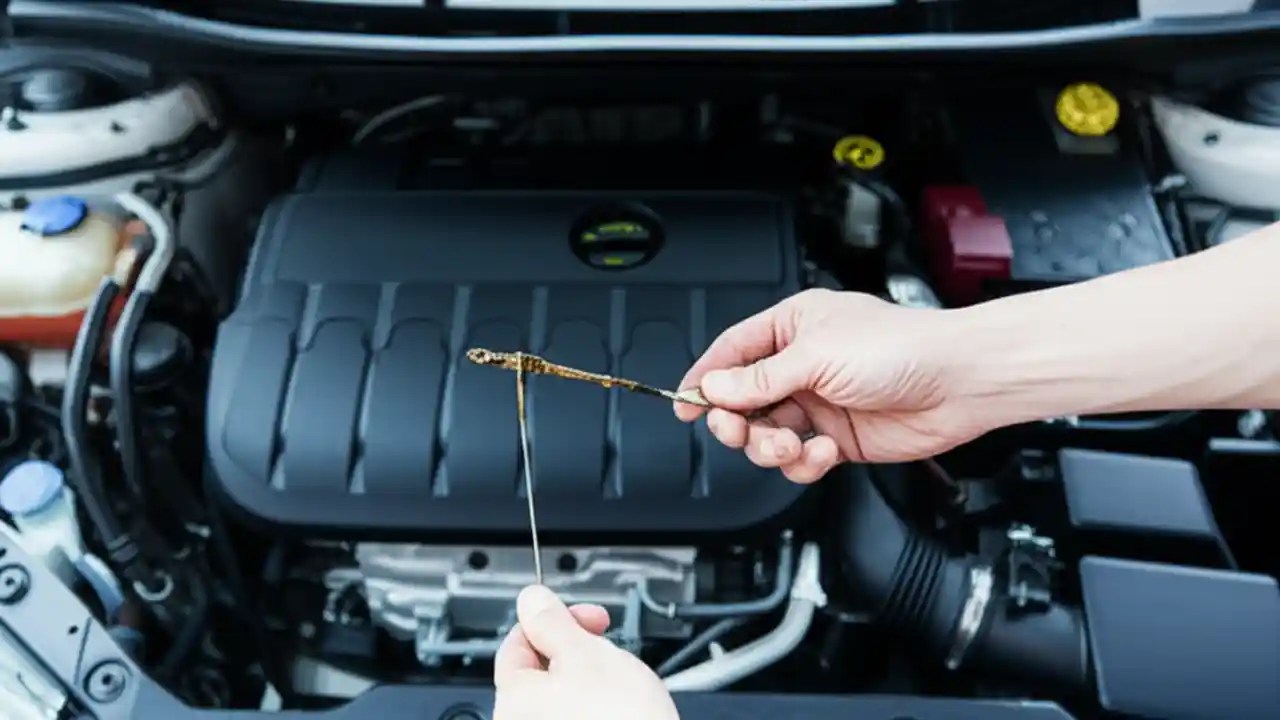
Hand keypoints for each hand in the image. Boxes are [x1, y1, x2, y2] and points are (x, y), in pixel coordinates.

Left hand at [493, 585, 679, 719]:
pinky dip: (599, 709)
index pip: (517, 641)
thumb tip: (530, 599)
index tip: (584, 617)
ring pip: (565, 695)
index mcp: (513, 699)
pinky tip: (623, 709)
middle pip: (542, 670)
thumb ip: (552, 622)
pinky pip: (580, 717)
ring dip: (592, 681)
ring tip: (622, 685)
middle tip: (607, 647)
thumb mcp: (586, 654)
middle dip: (577, 651)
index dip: (553, 620)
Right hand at [676, 288, 992, 480]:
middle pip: (743, 400)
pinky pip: (799, 459)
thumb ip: (761, 378)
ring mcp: (820, 403)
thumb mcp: (817, 356)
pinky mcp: (838, 438)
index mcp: (793, 327)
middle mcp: (803, 365)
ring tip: (789, 445)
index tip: (685, 404)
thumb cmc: (904, 348)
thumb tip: (716, 386)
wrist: (959, 382)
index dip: (705, 379)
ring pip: (768, 435)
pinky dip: (803, 464)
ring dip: (771, 446)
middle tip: (736, 430)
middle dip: (736, 421)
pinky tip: (820, 454)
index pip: (732, 353)